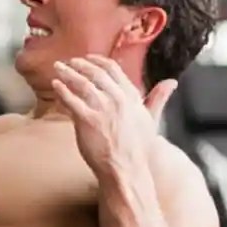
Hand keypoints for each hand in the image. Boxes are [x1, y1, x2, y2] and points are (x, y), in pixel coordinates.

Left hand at [51, 55, 177, 175]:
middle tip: (68, 62)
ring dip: (68, 73)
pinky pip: (71, 100)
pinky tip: (55, 85)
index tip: (88, 58)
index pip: (113, 70)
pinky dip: (62, 90)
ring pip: (82, 83)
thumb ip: (157, 99)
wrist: (127, 169)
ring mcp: (103, 109)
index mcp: (132, 97)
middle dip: (80, 65)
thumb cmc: (139, 148)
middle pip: (95, 73)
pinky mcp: (88, 120)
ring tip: (58, 68)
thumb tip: (171, 82)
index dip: (98, 61)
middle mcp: (118, 99)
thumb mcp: (151, 120)